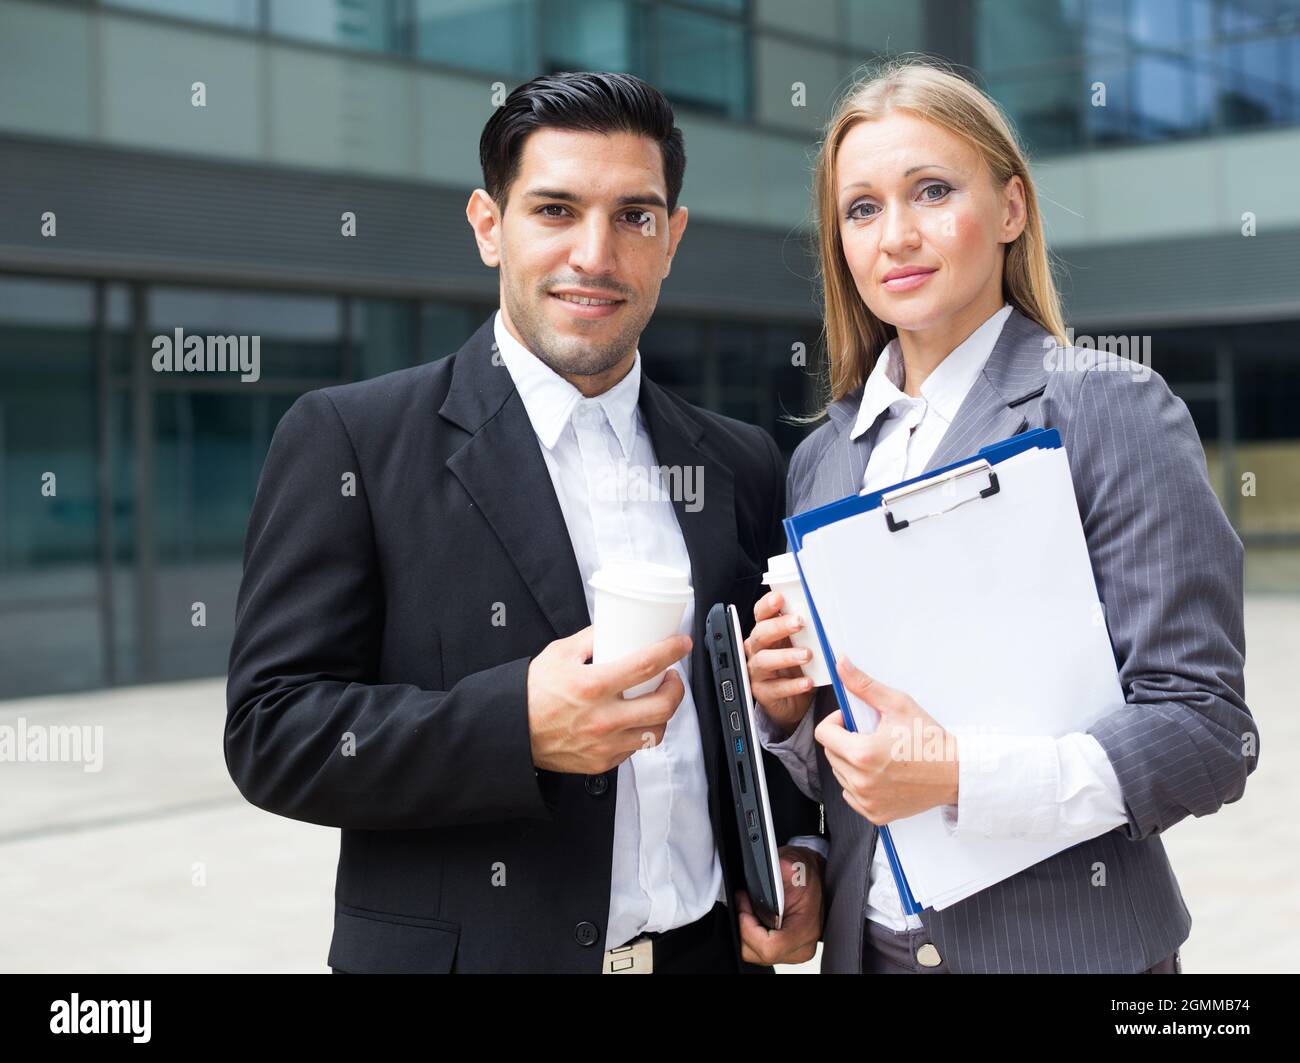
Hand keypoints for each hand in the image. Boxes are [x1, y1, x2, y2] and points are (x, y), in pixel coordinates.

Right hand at [527, 625, 691, 774]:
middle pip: (663, 706)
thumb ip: (591, 639)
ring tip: (656, 700)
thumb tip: (614, 627)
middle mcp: (603, 719)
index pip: (647, 665)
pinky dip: (640, 733)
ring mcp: (605, 745)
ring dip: (663, 713)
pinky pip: (635, 749)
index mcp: (593, 686)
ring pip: (656, 732)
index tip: (681, 644)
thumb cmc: (531, 693)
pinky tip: (634, 720)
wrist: (512, 731)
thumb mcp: (559, 654)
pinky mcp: (602, 762)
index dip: (671, 652)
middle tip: (671, 677)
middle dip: (676, 688)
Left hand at [736, 845, 822, 965]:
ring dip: (746, 930)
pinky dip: (751, 934)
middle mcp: (802, 946)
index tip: (744, 908)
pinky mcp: (786, 951)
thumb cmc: (806, 873)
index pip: (769, 947)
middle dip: (744, 927)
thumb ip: (782, 869)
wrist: (815, 878)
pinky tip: (755, 918)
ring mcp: (794, 952)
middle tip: (744, 902)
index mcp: (805, 929)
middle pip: (757, 953)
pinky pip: (757, 950)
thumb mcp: (795, 863)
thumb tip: (768, 871)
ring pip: (754, 953)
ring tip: (750, 908)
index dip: (748, 929)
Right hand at [745, 591, 815, 736]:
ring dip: (786, 656)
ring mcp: (758, 672)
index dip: (767, 605)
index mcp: (766, 633)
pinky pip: (776, 688)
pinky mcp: (763, 692)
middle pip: (760, 634)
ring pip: (764, 661)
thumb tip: (823, 614)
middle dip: (779, 626)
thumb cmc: (796, 668)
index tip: (780, 598)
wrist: (792, 701)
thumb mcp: (800, 645)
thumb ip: (805, 631)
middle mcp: (758, 650)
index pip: (761, 614)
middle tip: (799, 622)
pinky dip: (792, 685)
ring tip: (806, 655)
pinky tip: (807, 682)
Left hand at [815, 657, 958, 824]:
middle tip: (871, 735)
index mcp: (862, 754)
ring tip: (880, 755)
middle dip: (844, 740)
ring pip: (840, 774)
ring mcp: (867, 801)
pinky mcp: (875, 814)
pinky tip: (881, 773)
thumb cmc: (931, 741)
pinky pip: (851, 794)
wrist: (956, 773)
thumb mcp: (897, 705)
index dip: (836, 721)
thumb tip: (842, 664)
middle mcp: (861, 781)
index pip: (823, 733)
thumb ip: (864, 685)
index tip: (853, 720)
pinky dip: (860, 783)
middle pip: (830, 753)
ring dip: (851, 761)